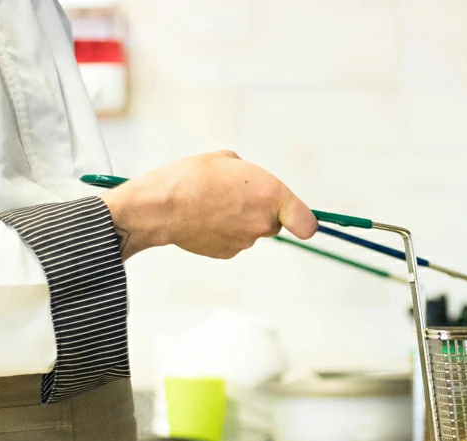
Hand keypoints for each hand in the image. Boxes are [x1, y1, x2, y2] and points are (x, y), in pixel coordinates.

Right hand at [100, 150, 317, 259]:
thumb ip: (249, 174)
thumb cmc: (191, 177)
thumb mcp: (227, 160)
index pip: (307, 223)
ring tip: (211, 204)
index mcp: (272, 194)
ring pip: (251, 231)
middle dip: (261, 211)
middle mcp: (264, 222)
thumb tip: (250, 184)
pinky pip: (233, 240)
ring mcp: (246, 241)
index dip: (305, 221)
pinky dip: (223, 232)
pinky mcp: (228, 253)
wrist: (159, 207)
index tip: (301, 220)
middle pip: (274, 222)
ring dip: (239, 220)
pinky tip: (203, 218)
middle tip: (235, 195)